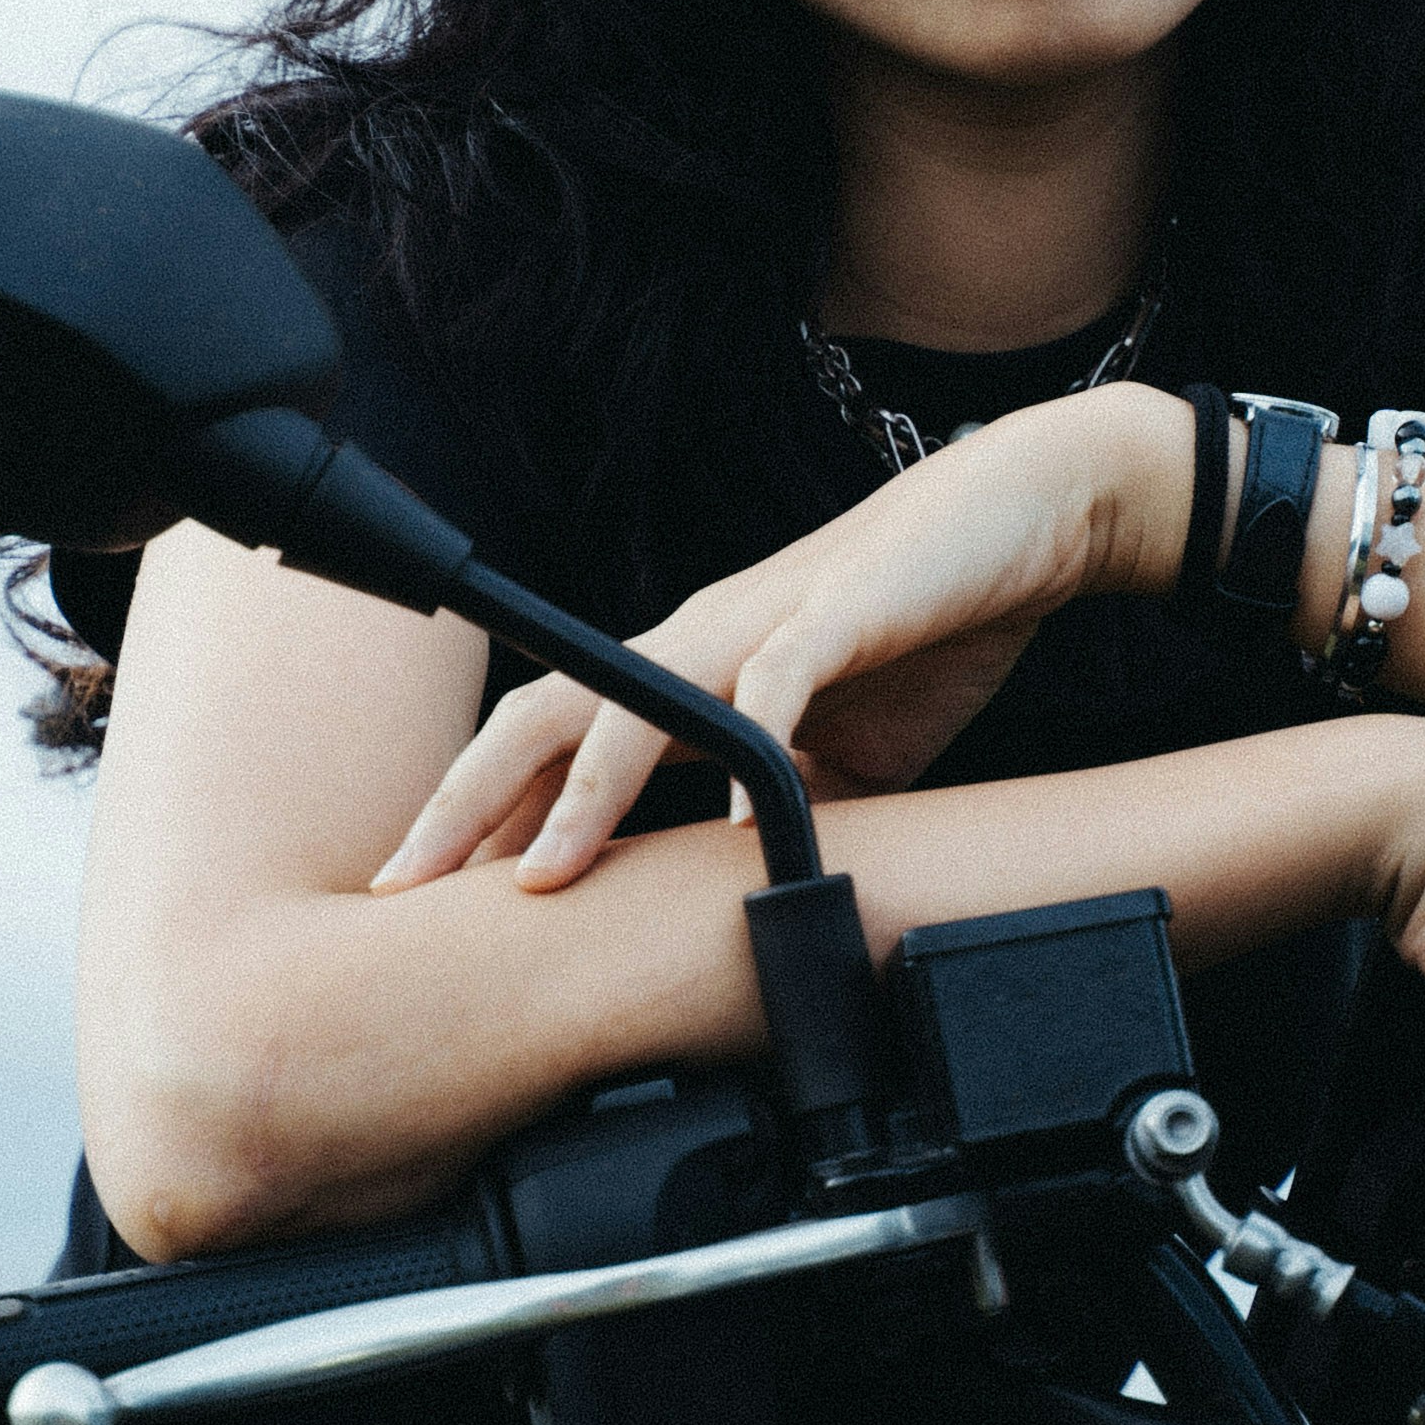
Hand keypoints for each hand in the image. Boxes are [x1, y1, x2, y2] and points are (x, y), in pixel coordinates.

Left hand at [370, 385, 1202, 892]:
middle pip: (546, 718)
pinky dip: (756, 747)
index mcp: (684, 677)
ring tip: (541, 872)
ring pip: (639, 701)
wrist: (1020, 520)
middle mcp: (694, 644)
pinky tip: (744, 817)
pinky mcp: (837, 615)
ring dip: (582, 789)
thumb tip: (753, 898)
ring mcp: (757, 626)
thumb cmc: (923, 627)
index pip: (550, 750)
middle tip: (403, 889)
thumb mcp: (841, 755)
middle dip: (467, 804)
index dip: (478, 821)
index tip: (418, 904)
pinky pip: (781, 682)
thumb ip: (784, 815)